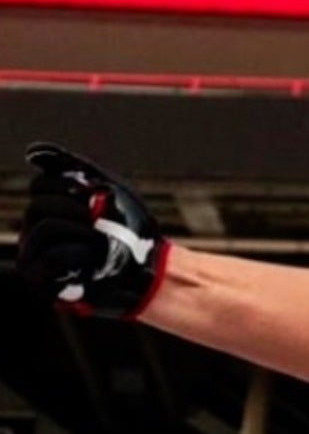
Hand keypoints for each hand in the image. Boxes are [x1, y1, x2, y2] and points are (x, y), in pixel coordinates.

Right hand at [17, 143, 170, 319]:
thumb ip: (77, 168)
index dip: (69, 184)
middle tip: (97, 218)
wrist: (151, 268)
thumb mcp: (111, 190)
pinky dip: (78, 254)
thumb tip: (33, 151)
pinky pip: (50, 259)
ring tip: (100, 239)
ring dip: (80, 230)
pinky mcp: (45, 281)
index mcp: (50, 208)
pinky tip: (93, 258)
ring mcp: (36, 257)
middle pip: (37, 206)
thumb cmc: (132, 230)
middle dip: (75, 208)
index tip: (94, 194)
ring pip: (41, 231)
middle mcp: (35, 231)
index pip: (41, 184)